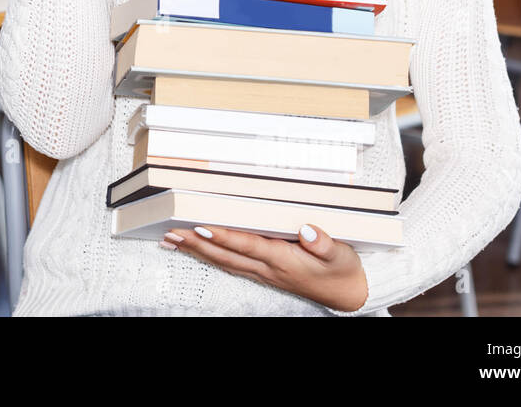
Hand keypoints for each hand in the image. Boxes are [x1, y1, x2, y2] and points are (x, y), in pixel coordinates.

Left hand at [165, 223, 368, 312]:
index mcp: (284, 260)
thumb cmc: (343, 270)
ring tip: (173, 240)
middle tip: (172, 232)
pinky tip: (197, 250)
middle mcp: (268, 268)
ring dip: (197, 250)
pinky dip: (210, 257)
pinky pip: (230, 265)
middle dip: (197, 243)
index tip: (201, 226)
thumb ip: (324, 243)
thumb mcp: (341, 255)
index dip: (223, 236)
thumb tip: (308, 230)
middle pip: (226, 255)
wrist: (349, 294)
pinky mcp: (263, 274)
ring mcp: (263, 273)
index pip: (247, 245)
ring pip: (224, 261)